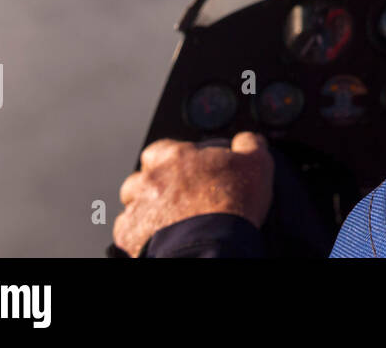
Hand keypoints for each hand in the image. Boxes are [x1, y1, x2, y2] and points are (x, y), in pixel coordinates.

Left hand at [113, 131, 273, 256]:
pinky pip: (129, 231)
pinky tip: (161, 238)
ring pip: (134, 204)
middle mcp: (150, 179)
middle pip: (142, 176)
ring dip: (148, 209)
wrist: (211, 247)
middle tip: (179, 198)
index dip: (174, 159)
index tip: (188, 169)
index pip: (163, 148)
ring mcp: (138, 208)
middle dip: (156, 185)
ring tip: (170, 221)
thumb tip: (247, 139)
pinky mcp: (130, 235)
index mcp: (176, 157)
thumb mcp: (256, 164)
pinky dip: (141, 234)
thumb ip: (249, 144)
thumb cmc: (231, 204)